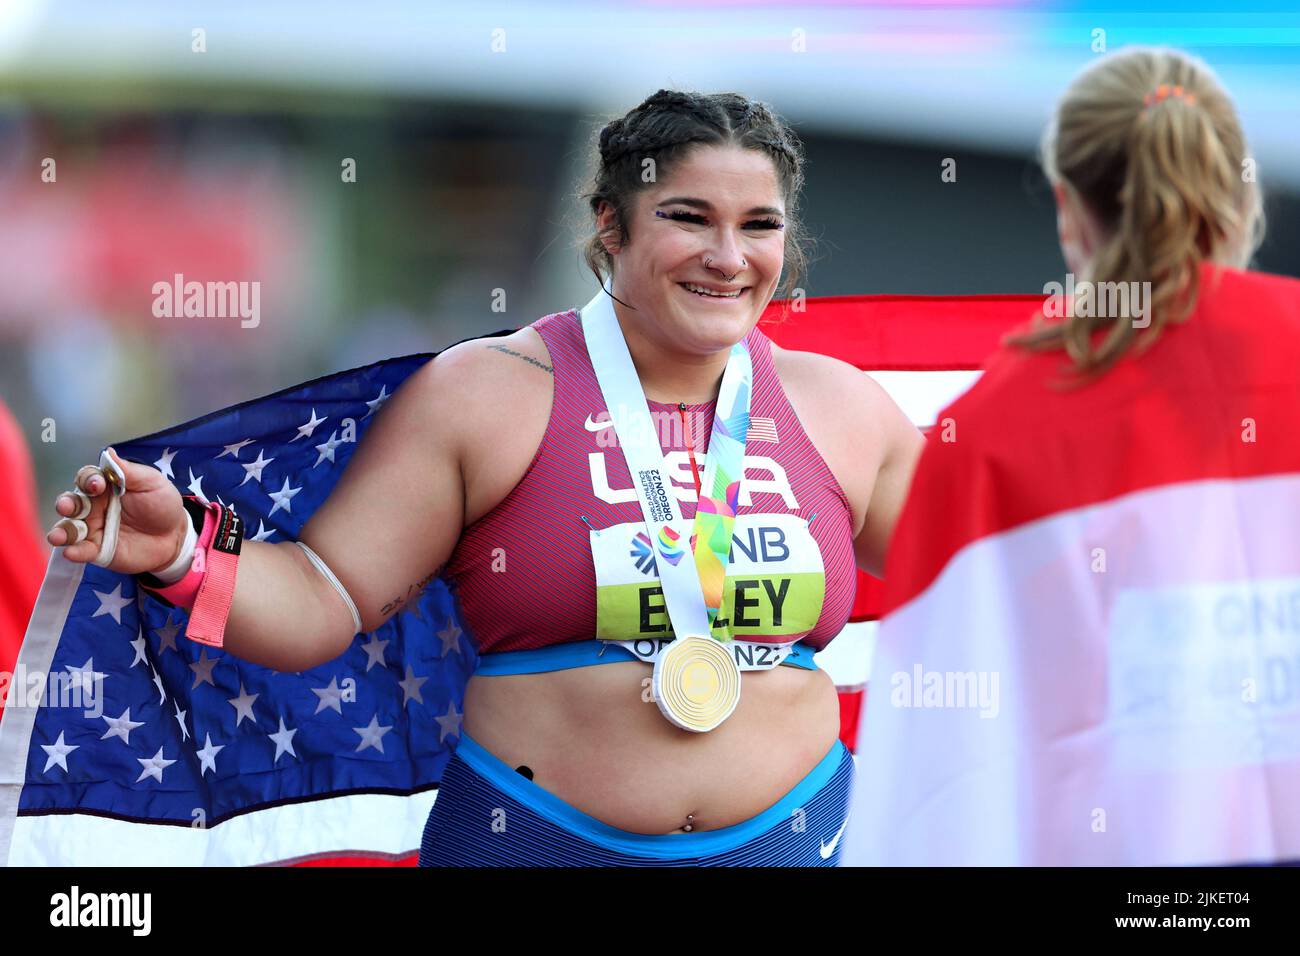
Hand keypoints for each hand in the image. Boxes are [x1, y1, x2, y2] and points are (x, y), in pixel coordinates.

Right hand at [46, 447, 188, 575]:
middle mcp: (93, 507)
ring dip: (62, 531)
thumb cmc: (162, 504)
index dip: (88, 480)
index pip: (87, 480)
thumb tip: (109, 453)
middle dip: (67, 503)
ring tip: (57, 536)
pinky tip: (71, 552)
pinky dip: (74, 551)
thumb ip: (128, 471)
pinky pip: (82, 551)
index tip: (98, 485)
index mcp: (105, 487)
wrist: (175, 536)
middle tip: (68, 506)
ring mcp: (93, 529)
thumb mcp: (151, 483)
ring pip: (70, 528)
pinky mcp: (97, 550)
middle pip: (72, 502)